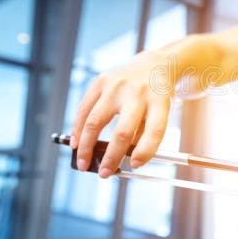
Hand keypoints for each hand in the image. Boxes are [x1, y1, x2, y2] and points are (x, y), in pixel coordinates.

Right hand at [70, 50, 172, 177]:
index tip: (134, 165)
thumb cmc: (157, 96)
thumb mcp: (161, 112)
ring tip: (84, 163)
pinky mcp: (101, 80)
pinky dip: (78, 128)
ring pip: (96, 121)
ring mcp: (117, 85)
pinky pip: (84, 108)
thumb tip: (124, 160)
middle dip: (111, 156)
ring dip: (87, 146)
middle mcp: (138, 92)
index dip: (145, 151)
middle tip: (104, 173)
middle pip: (122, 131)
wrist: (154, 65)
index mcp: (159, 102)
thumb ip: (144, 135)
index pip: (155, 130)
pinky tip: (76, 142)